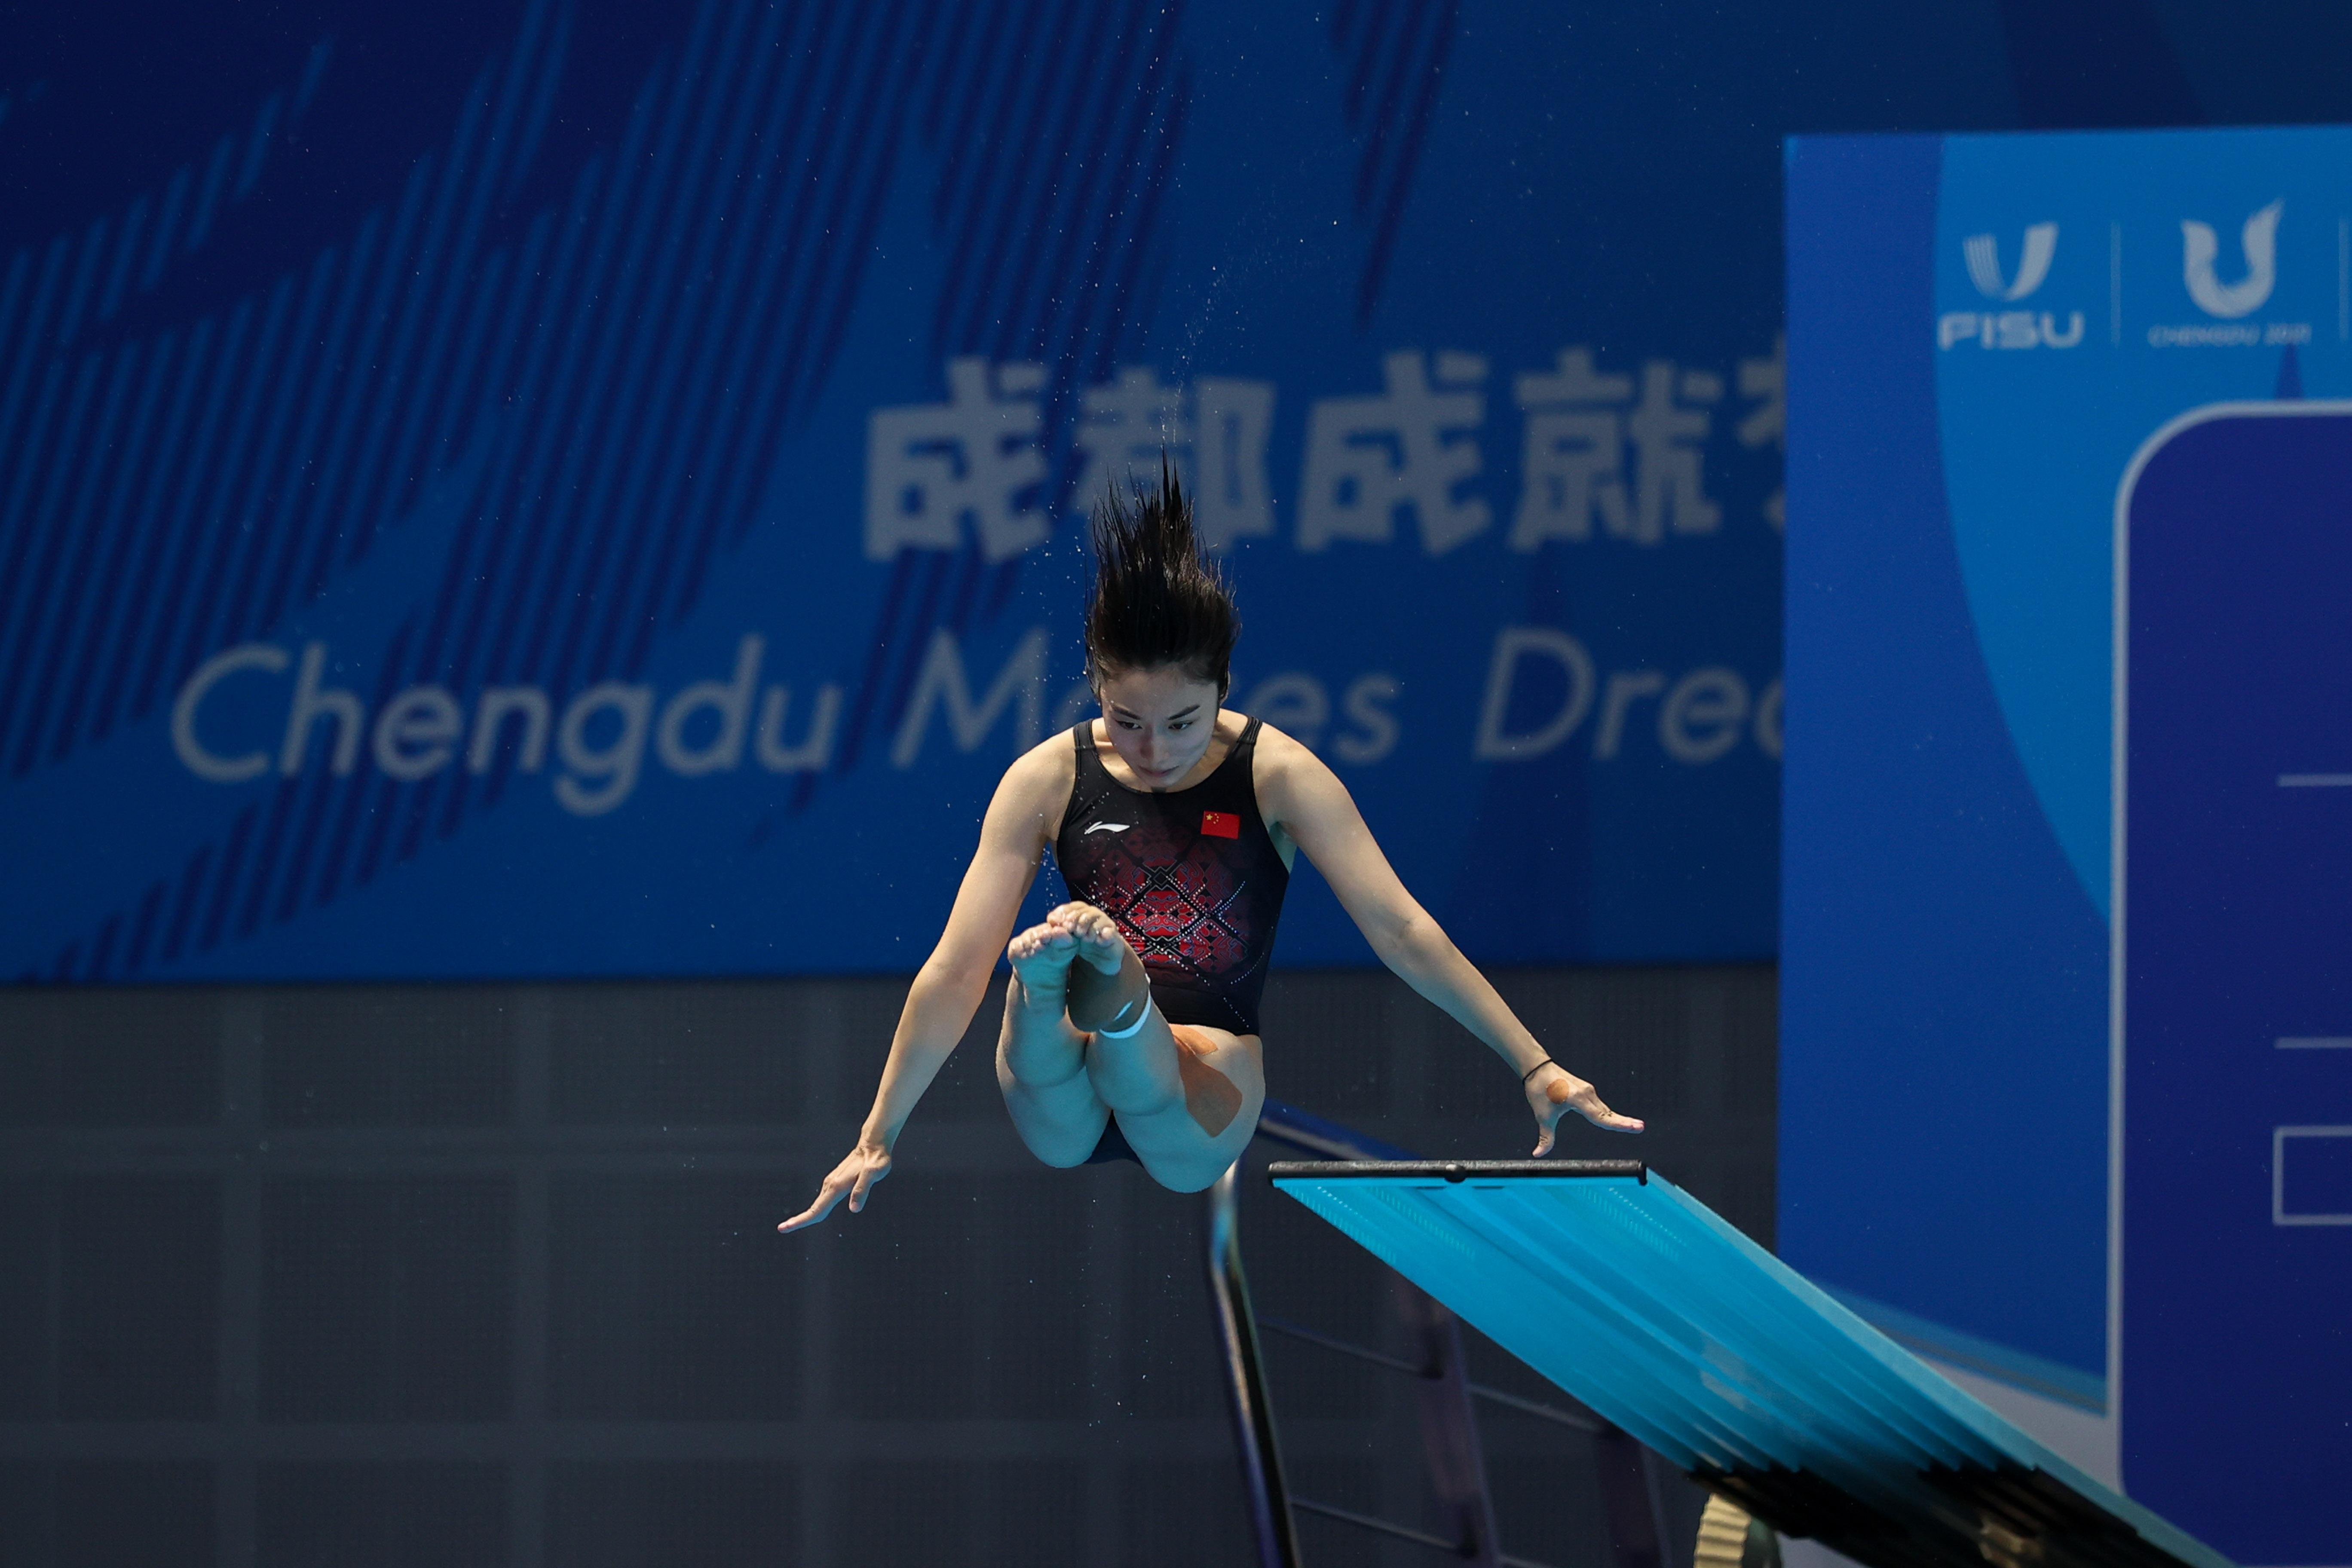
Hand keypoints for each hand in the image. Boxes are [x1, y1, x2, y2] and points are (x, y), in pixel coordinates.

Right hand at [778, 1141, 892, 1232]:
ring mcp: (832, 1182)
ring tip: (793, 1224)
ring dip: (806, 1215)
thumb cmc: (876, 1160)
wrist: (872, 1144)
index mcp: (837, 1186)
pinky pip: (823, 1199)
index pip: (817, 1209)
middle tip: (782, 1229)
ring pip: (818, 1204)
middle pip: (813, 1208)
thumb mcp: (874, 1174)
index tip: (785, 1227)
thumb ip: (863, 1189)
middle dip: (798, 1220)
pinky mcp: (835, 1181)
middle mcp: (831, 1184)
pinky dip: (815, 1209)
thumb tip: (854, 1209)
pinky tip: (813, 1214)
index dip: (802, 1220)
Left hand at [1525, 1063, 1642, 1154]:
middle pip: (1608, 1113)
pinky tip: (1617, 1121)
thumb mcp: (1542, 1116)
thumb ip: (1545, 1137)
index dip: (1618, 1124)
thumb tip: (1537, 1155)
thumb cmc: (1539, 1090)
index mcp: (1578, 1099)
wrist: (1537, 1068)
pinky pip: (1600, 1106)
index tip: (1634, 1126)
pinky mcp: (1587, 1090)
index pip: (1601, 1117)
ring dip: (1618, 1119)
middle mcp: (1587, 1093)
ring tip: (1635, 1126)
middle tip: (1641, 1128)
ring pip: (1605, 1110)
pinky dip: (1609, 1114)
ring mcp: (1588, 1091)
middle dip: (1624, 1122)